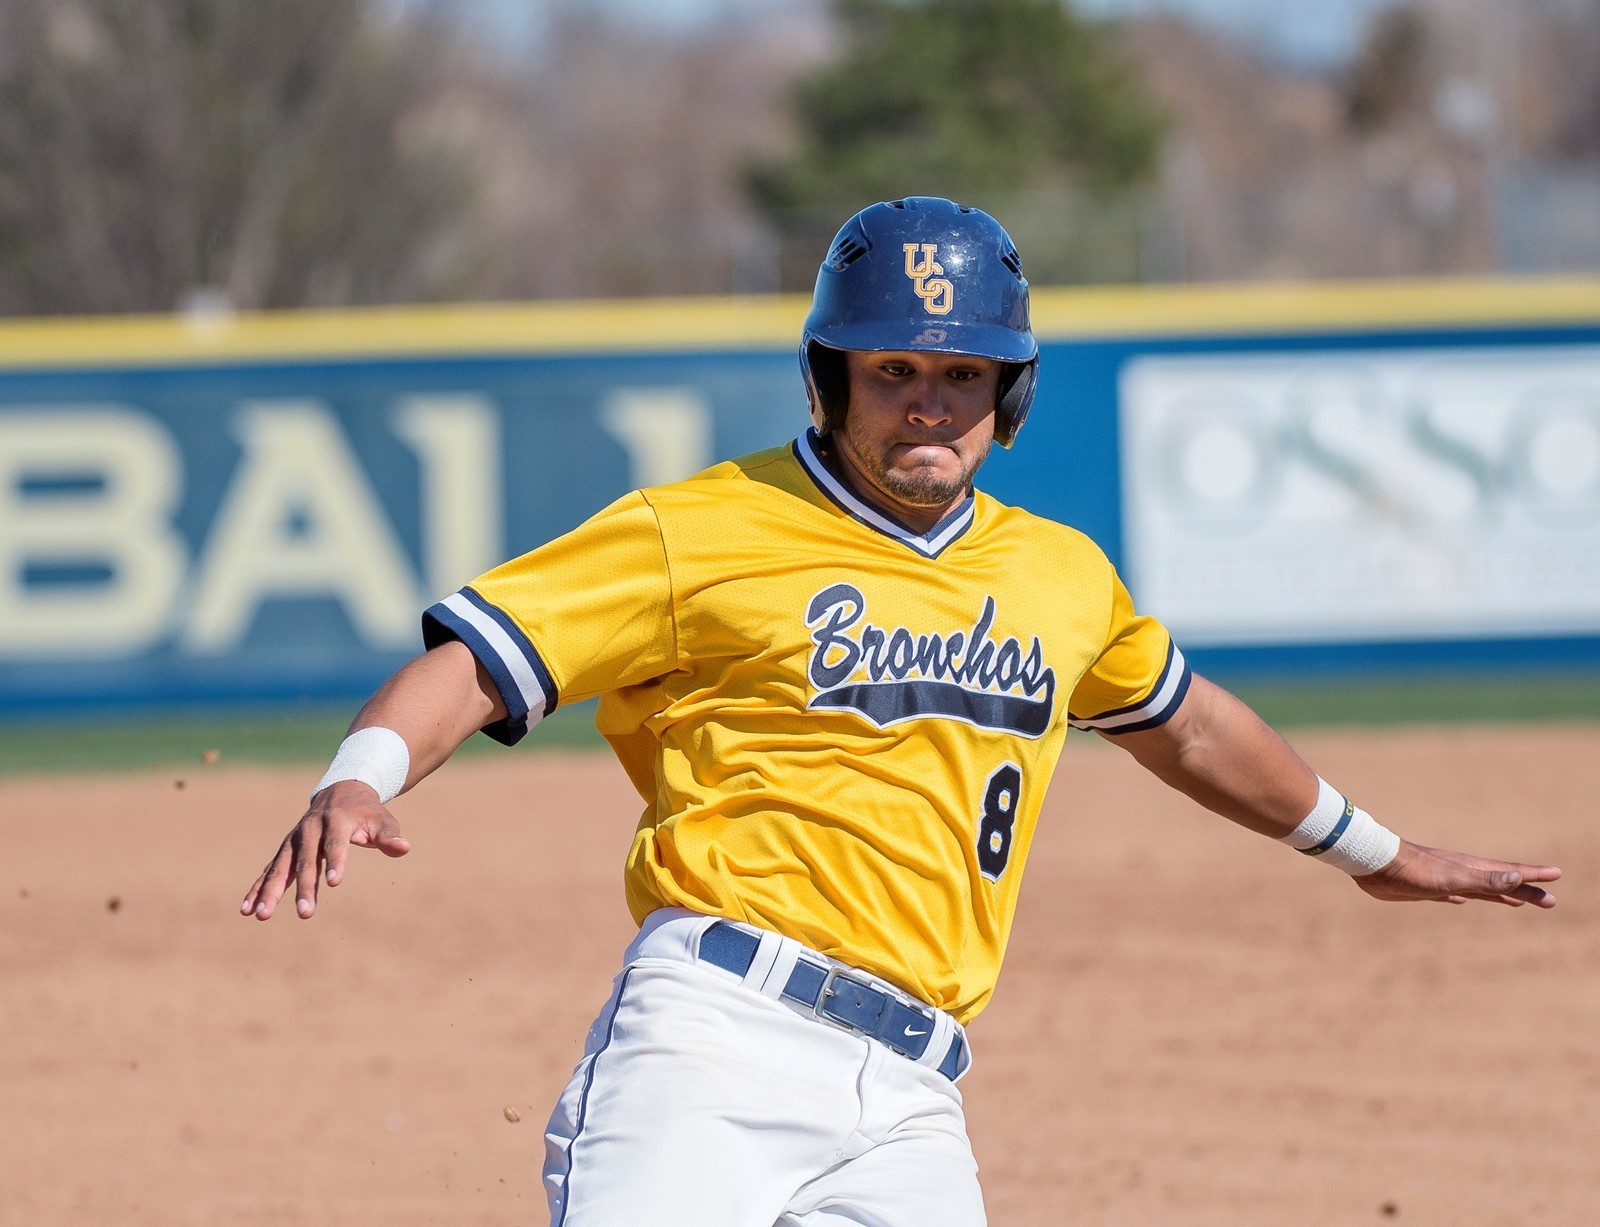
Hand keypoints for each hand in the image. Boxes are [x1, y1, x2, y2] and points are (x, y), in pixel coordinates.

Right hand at [240, 780, 410, 919]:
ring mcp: (294, 840)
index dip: (336, 861)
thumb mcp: (381, 820)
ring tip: (261, 916)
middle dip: (304, 887)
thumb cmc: (366, 812)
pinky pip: (269, 870)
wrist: (341, 791)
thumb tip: (404, 848)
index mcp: (335, 820)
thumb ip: (389, 836)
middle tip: (305, 913)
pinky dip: (258, 888)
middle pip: (306, 860)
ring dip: (270, 891)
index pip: (336, 843)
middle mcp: (309, 829)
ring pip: (280, 867)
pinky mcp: (286, 850)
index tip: (335, 882)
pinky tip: (247, 910)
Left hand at [1355, 840, 1560, 907]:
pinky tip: (1461, 901)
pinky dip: (1463, 897)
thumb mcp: (1454, 878)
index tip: (1557, 875)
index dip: (1533, 876)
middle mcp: (1462, 872)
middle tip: (1549, 900)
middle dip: (1524, 890)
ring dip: (1499, 895)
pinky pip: (1453, 894)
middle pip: (1500, 882)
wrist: (1374, 864)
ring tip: (1515, 901)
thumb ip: (1485, 879)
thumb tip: (1517, 877)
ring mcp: (1444, 880)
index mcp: (1472, 869)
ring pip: (1479, 888)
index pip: (1510, 873)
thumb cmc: (1414, 871)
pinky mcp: (1426, 888)